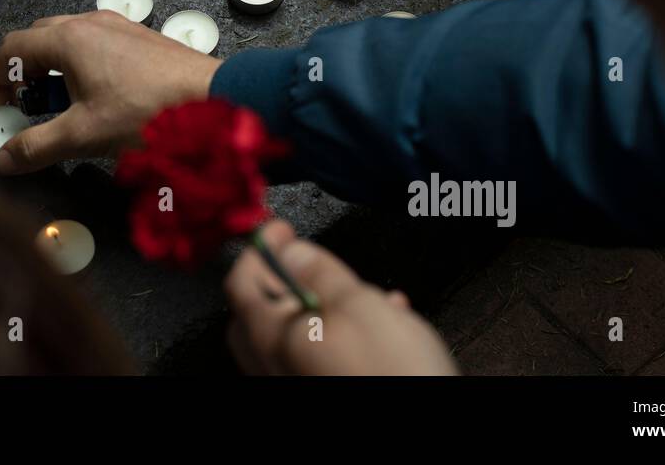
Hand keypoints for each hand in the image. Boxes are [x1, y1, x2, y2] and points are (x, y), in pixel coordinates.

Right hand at [0, 10, 221, 174]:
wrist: (218, 101)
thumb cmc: (152, 114)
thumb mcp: (85, 136)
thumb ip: (37, 146)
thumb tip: (3, 158)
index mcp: (69, 39)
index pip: (10, 49)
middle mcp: (91, 24)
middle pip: (36, 40)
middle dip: (20, 75)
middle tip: (20, 110)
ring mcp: (119, 28)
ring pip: (67, 41)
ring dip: (51, 73)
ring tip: (58, 110)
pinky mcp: (140, 41)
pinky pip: (95, 46)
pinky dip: (79, 70)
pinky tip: (94, 103)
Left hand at [225, 220, 458, 374]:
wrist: (422, 435)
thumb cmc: (391, 377)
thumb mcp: (360, 306)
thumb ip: (321, 274)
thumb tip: (291, 251)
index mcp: (272, 337)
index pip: (242, 283)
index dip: (259, 250)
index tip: (279, 229)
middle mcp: (273, 366)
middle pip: (256, 314)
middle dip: (275, 281)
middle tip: (298, 258)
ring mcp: (292, 383)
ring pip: (290, 336)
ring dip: (313, 306)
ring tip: (354, 291)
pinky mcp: (318, 390)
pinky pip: (314, 358)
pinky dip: (334, 333)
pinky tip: (378, 325)